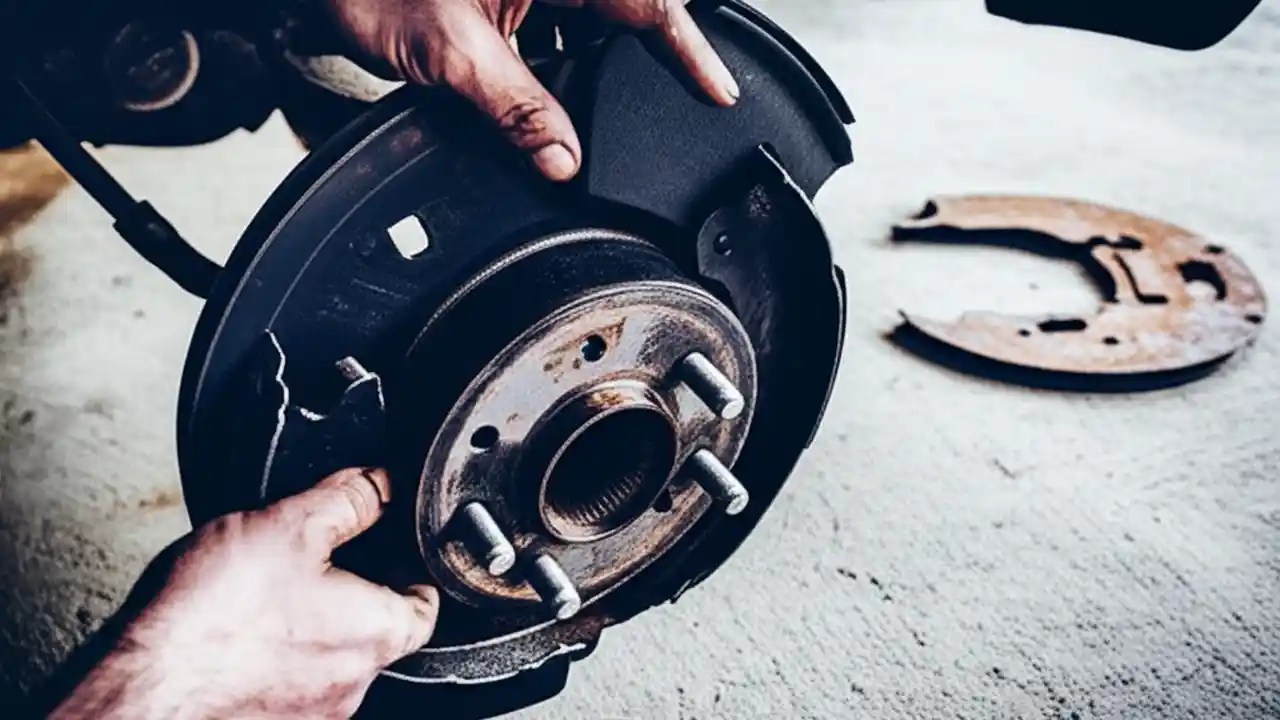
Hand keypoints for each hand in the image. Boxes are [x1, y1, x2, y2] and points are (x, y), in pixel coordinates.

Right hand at [51, 468, 438, 719]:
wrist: (137, 692)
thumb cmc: (208, 619)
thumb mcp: (288, 525)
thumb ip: (347, 500)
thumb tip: (380, 484)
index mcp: (376, 633)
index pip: (425, 604)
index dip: (413, 570)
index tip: (399, 551)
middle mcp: (352, 684)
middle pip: (373, 629)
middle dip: (347, 593)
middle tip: (310, 563)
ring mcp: (310, 713)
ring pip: (325, 657)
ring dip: (303, 627)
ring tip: (260, 598)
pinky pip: (285, 683)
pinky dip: (269, 658)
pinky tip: (236, 635)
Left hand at [325, 0, 739, 180]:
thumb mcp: (453, 53)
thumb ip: (516, 107)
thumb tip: (563, 158)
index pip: (646, 3)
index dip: (689, 51)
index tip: (718, 92)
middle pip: (626, 12)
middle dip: (646, 57)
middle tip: (669, 102)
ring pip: (591, 22)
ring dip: (597, 63)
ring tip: (595, 105)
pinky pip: (558, 25)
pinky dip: (561, 61)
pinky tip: (548, 91)